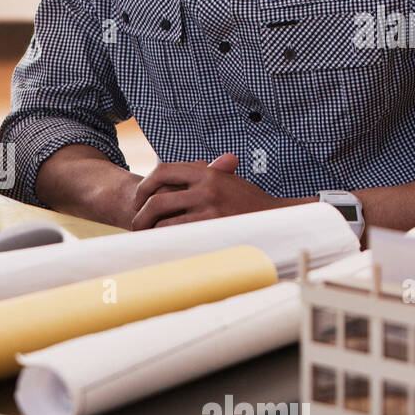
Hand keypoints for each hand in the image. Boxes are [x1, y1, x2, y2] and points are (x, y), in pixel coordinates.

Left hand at [131, 152, 281, 228]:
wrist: (278, 217)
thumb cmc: (250, 201)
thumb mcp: (228, 180)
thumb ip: (207, 174)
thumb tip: (187, 171)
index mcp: (207, 172)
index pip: (163, 171)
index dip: (145, 185)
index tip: (139, 199)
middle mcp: (206, 187)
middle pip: (157, 199)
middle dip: (140, 213)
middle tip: (136, 223)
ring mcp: (209, 208)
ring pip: (164, 220)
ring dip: (151, 230)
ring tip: (147, 236)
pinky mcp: (213, 227)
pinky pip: (179, 235)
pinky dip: (166, 240)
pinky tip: (163, 244)